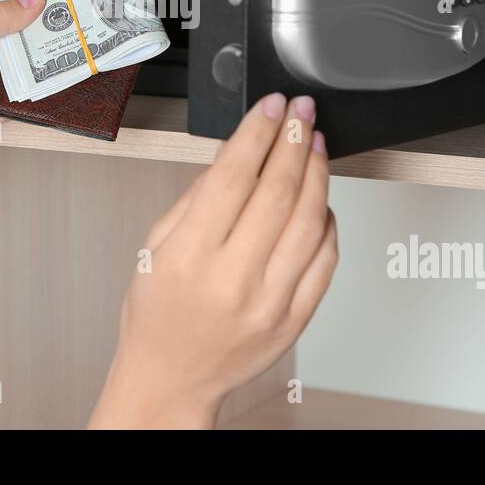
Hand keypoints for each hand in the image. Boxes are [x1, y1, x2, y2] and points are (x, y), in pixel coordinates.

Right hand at [89, 92, 337, 428]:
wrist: (171, 378)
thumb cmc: (157, 314)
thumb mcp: (155, 246)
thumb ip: (196, 198)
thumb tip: (238, 153)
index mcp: (190, 256)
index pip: (233, 176)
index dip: (257, 132)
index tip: (271, 107)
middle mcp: (231, 279)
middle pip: (277, 192)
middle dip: (294, 140)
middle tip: (302, 113)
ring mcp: (269, 302)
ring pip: (310, 222)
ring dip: (318, 174)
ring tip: (316, 145)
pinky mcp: (294, 320)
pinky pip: (325, 261)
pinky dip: (329, 222)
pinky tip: (321, 199)